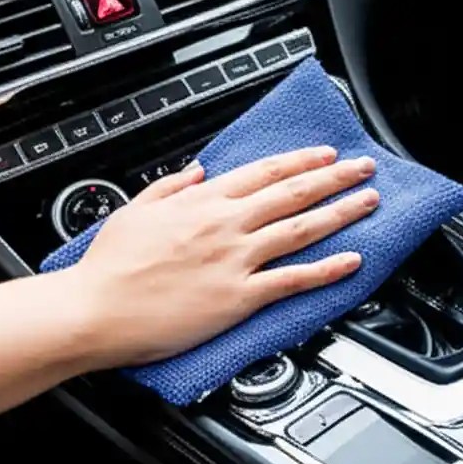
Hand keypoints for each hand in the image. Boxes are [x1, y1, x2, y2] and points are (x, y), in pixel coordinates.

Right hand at [57, 147, 378, 370]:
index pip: (265, 171)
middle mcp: (225, 224)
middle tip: (364, 168)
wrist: (93, 310)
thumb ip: (170, 186)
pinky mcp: (238, 297)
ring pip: (302, 228)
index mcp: (201, 201)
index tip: (326, 154)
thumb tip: (196, 169)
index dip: (302, 160)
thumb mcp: (135, 209)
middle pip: (294, 193)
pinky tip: (352, 261)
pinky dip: (327, 269)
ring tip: (369, 202)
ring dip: (342, 212)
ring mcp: (236, 259)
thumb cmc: (109, 267)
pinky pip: (293, 280)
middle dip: (336, 177)